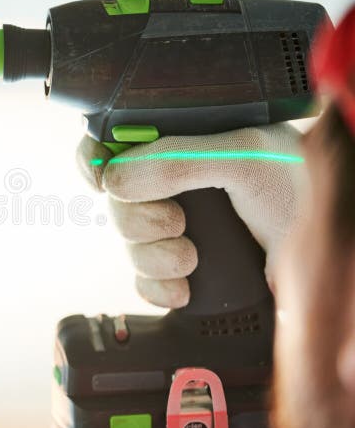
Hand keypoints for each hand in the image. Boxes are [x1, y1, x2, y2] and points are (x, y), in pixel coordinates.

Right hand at [77, 124, 305, 307]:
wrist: (338, 260)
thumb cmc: (305, 192)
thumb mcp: (245, 158)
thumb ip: (178, 160)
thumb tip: (115, 178)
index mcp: (185, 140)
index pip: (115, 139)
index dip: (96, 160)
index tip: (102, 182)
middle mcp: (178, 180)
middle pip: (115, 200)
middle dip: (139, 220)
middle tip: (178, 222)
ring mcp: (181, 225)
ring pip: (127, 243)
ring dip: (152, 257)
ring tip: (192, 258)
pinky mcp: (186, 266)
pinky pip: (143, 280)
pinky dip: (156, 288)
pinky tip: (184, 288)